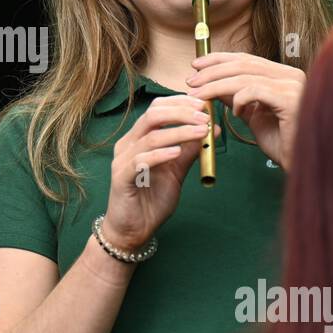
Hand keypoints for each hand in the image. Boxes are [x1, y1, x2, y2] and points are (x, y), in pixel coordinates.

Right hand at [102, 94, 217, 249]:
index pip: (157, 109)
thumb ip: (190, 151)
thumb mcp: (177, 171)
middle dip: (181, 113)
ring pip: (150, 136)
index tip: (203, 105)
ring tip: (201, 132)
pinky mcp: (121, 178)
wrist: (134, 230)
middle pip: (152, 115)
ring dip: (178, 132)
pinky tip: (177, 152)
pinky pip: (140, 161)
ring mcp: (122, 160)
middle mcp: (128, 144)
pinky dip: (160, 154)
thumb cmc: (151, 199)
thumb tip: (212, 128)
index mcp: (139, 138)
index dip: (180, 103)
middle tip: (204, 116)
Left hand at [186, 52, 304, 169]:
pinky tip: (234, 113)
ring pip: (245, 77)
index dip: (219, 59)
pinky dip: (239, 99)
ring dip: (216, 86)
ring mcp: (294, 85)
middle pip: (243, 64)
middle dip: (212, 71)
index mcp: (283, 74)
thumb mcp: (252, 114)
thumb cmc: (280, 141)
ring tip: (198, 97)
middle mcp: (291, 75)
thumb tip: (213, 85)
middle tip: (190, 82)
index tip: (195, 65)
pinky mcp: (291, 99)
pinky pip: (256, 91)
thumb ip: (236, 97)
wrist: (298, 162)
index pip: (246, 59)